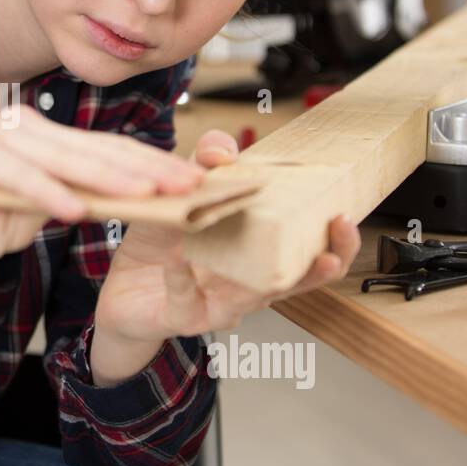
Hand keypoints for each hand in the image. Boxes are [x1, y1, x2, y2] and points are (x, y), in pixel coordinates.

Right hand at [0, 104, 206, 262]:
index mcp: (41, 143)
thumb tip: (101, 211)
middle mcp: (24, 131)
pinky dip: (46, 194)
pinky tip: (75, 211)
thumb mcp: (18, 222)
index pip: (106, 153)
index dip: (151, 167)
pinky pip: (17, 177)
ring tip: (149, 194)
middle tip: (190, 185)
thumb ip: (57, 209)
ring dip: (109, 177)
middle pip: (97, 150)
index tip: (193, 185)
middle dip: (148, 170)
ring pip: (64, 159)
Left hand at [95, 128, 362, 343]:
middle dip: (328, 259)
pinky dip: (184, 278)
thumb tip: (223, 148)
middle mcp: (250, 283)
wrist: (121, 289)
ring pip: (256, 297)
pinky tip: (179, 259)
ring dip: (265, 274)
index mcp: (257, 252)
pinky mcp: (186, 317)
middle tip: (337, 231)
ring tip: (267, 245)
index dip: (336, 240)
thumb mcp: (180, 196)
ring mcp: (222, 304)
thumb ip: (203, 168)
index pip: (310, 249)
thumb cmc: (161, 243)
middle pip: (301, 278)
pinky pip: (189, 301)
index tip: (344, 213)